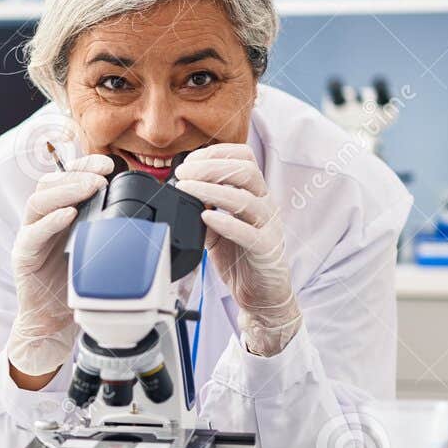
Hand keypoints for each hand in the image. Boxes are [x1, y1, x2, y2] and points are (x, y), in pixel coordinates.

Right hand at [5, 154, 114, 385]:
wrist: (56, 323)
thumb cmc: (79, 288)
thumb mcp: (104, 255)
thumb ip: (118, 237)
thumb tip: (157, 227)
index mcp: (62, 215)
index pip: (68, 179)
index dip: (86, 165)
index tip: (109, 164)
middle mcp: (44, 221)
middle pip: (51, 183)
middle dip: (77, 174)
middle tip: (101, 175)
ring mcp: (31, 236)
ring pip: (39, 202)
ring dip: (65, 191)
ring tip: (88, 188)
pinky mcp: (24, 256)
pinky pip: (34, 233)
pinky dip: (50, 222)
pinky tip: (68, 216)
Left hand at [174, 144, 301, 356]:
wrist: (262, 294)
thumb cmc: (241, 257)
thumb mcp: (217, 228)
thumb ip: (203, 209)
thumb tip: (179, 193)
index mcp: (256, 194)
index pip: (244, 158)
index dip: (216, 154)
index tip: (189, 161)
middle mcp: (265, 205)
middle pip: (245, 171)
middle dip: (211, 167)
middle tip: (183, 173)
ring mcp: (268, 226)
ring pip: (245, 199)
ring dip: (211, 190)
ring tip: (186, 189)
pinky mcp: (266, 249)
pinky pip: (247, 232)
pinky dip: (225, 222)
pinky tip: (205, 217)